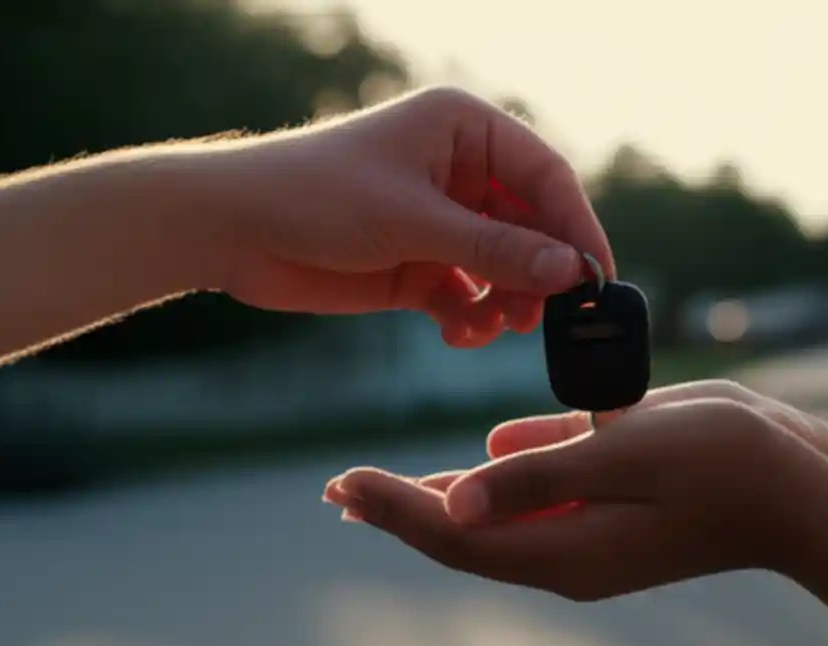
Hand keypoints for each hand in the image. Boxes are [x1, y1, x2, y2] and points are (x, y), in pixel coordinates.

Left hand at [190, 86, 612, 346]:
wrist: (229, 231)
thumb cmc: (315, 196)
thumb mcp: (414, 222)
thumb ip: (497, 250)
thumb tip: (572, 272)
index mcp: (465, 130)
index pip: (547, 176)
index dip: (576, 227)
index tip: (597, 278)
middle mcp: (461, 171)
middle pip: (532, 227)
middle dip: (540, 273)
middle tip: (546, 317)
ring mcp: (440, 221)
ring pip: (505, 266)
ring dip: (508, 300)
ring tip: (495, 326)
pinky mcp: (418, 264)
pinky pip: (469, 294)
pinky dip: (471, 317)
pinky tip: (457, 334)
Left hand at [322, 381, 827, 599]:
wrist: (805, 488)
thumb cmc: (723, 461)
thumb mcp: (626, 455)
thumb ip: (540, 475)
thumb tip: (455, 503)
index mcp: (566, 548)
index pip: (456, 535)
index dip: (394, 508)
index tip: (341, 483)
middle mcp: (571, 548)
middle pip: (465, 532)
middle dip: (400, 507)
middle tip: (339, 489)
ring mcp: (596, 529)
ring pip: (499, 512)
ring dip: (442, 494)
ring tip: (383, 484)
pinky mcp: (618, 504)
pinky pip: (545, 491)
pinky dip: (504, 473)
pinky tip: (474, 456)